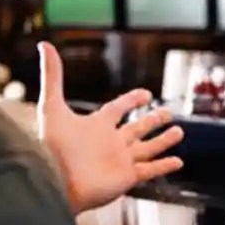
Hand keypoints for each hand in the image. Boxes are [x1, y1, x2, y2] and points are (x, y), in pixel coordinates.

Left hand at [36, 42, 184, 213]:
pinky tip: (178, 161)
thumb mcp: (51, 106)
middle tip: (168, 113)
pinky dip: (164, 166)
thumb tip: (45, 44)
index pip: (119, 108)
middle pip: (137, 129)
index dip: (132, 99)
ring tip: (179, 132)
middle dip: (152, 121)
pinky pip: (150, 170)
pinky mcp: (126, 178)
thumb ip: (52, 76)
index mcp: (97, 125)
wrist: (53, 181)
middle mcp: (110, 142)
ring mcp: (119, 161)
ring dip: (163, 141)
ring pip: (147, 148)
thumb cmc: (50, 146)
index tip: (146, 93)